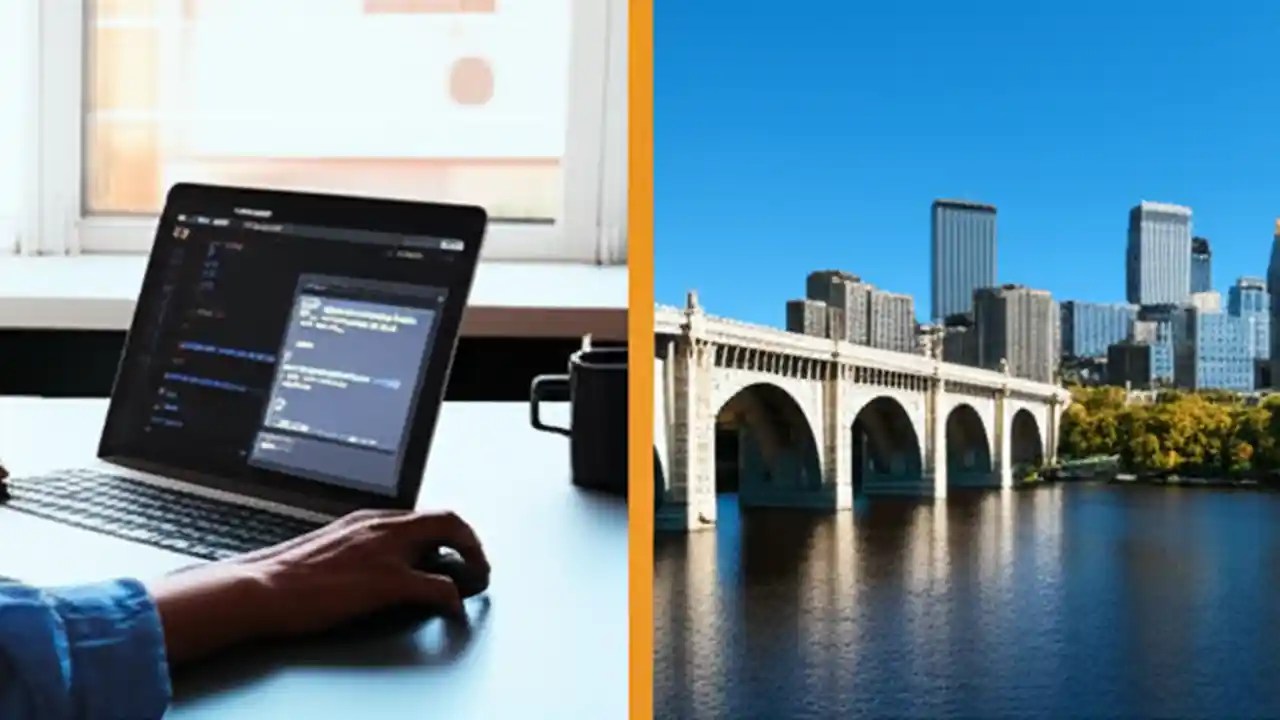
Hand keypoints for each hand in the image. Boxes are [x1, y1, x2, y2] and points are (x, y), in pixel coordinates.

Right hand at [147, 509, 489, 664]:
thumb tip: (370, 564)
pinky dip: (453, 597)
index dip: (446, 532)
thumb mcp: (326, 550)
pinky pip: (438, 585)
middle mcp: (380, 526)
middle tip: (478, 566)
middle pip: (446, 516)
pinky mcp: (385, 581)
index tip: (453, 551)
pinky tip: (453, 609)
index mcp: (366, 519)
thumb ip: (354, 549)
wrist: (256, 588)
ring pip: (451, 537)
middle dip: (471, 540)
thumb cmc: (281, 576)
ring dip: (472, 560)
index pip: (421, 513)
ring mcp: (385, 552)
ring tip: (476, 581)